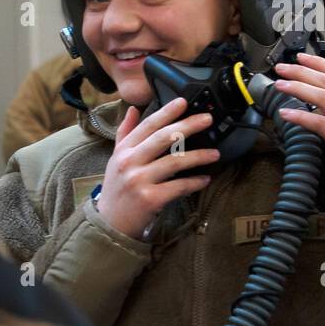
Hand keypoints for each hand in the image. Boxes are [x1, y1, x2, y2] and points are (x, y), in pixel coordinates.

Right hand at [96, 97, 218, 238]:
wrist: (110, 223)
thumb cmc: (117, 189)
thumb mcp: (115, 158)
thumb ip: (125, 133)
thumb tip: (133, 109)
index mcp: (123, 150)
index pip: (147, 126)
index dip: (166, 112)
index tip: (183, 102)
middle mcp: (129, 162)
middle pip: (163, 138)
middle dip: (187, 126)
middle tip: (207, 119)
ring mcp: (139, 180)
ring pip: (174, 162)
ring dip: (198, 156)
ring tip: (215, 154)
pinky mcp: (150, 199)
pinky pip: (178, 186)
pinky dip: (194, 182)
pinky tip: (205, 179)